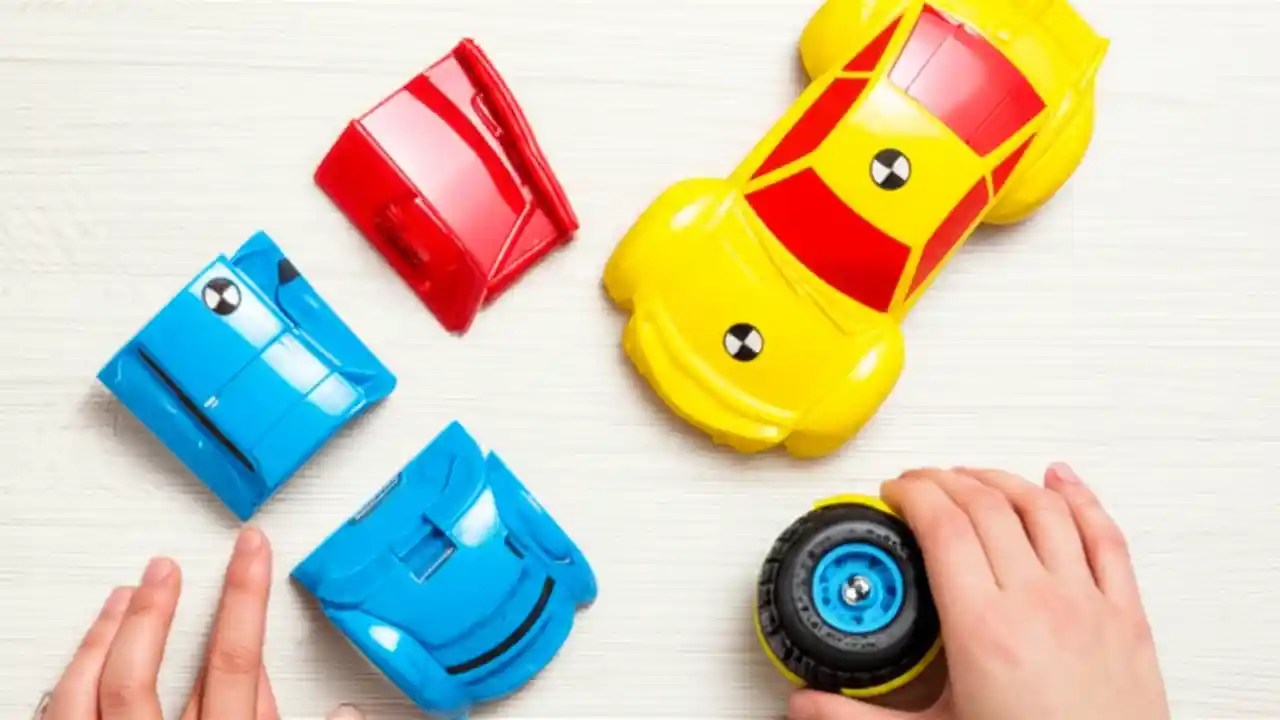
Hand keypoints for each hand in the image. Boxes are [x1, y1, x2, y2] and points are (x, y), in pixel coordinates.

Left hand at [40, 527, 277, 719]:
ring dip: (102, 636)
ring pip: (81, 695)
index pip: (231, 664)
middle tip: (164, 568)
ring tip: (124, 595)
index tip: (251, 550)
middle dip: (149, 613)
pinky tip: (89, 650)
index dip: (244, 598)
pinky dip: (74, 674)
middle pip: (134, 678)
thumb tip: (261, 660)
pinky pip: (59, 714)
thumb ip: (262, 711)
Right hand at [788, 464, 1168, 719]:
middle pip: (986, 505)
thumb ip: (858, 719)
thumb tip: (805, 706)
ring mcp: (1087, 603)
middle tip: (919, 483)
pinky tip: (1062, 479)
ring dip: (1002, 479)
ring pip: (1043, 509)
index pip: (942, 525)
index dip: (913, 493)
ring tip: (974, 474)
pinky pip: (1106, 536)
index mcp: (985, 628)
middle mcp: (1039, 602)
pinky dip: (1081, 498)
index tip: (894, 491)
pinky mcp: (1125, 615)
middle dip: (945, 480)